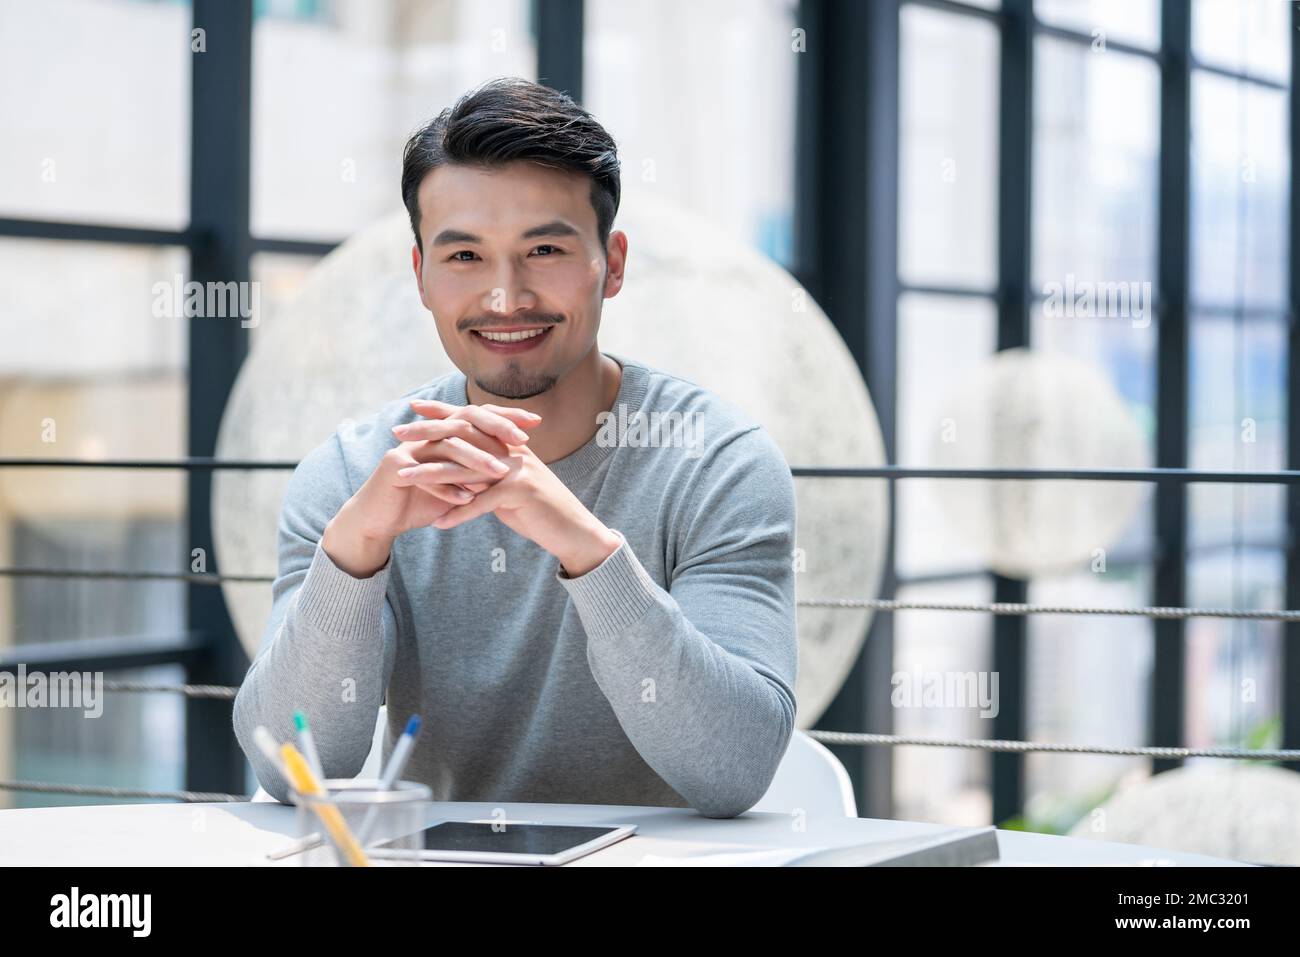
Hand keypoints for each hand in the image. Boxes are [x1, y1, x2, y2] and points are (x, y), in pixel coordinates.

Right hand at [321, 403, 538, 576]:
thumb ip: (479, 473)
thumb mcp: (456, 485)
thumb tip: (515, 465)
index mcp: (442, 433)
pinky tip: (466, 500)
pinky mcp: (394, 468)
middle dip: (496, 429)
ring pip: (448, 447)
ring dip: (476, 461)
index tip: (535, 423)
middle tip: (524, 441)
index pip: (478, 416)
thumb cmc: (420, 502)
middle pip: (465, 420)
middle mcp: (426, 434)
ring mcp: (409, 448)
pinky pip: (426, 475)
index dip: (506, 417)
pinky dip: (447, 489)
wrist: (381, 520)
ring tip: (500, 474)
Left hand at [397, 434, 622, 576]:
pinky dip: (458, 514)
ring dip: (431, 475)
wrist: (575, 531)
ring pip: (466, 469)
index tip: (413, 408)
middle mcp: (513, 450)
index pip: (472, 420)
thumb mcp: (509, 487)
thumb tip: (459, 470)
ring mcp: (518, 469)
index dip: (443, 412)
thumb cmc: (540, 511)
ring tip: (403, 479)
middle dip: (427, 433)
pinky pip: (481, 503)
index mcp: (510, 444)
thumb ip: (487, 474)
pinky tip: (438, 523)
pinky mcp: (521, 493)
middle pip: (464, 434)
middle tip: (397, 433)